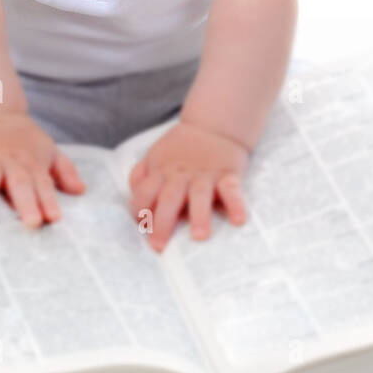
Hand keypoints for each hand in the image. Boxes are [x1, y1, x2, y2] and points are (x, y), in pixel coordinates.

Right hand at [0, 114, 84, 229]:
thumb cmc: (24, 142)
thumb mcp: (49, 151)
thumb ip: (65, 171)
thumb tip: (81, 190)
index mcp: (33, 165)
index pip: (43, 185)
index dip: (49, 200)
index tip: (54, 218)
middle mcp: (12, 163)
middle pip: (20, 183)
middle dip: (26, 202)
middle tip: (31, 223)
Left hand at [128, 119, 248, 252]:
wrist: (214, 125)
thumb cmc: (181, 148)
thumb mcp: (155, 156)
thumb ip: (140, 175)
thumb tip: (133, 198)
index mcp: (161, 172)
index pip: (144, 192)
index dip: (140, 210)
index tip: (143, 229)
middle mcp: (181, 175)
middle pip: (168, 198)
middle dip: (162, 223)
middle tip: (159, 247)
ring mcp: (205, 175)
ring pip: (200, 195)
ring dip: (199, 216)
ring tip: (199, 237)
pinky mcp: (228, 174)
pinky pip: (232, 190)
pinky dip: (236, 204)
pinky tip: (238, 220)